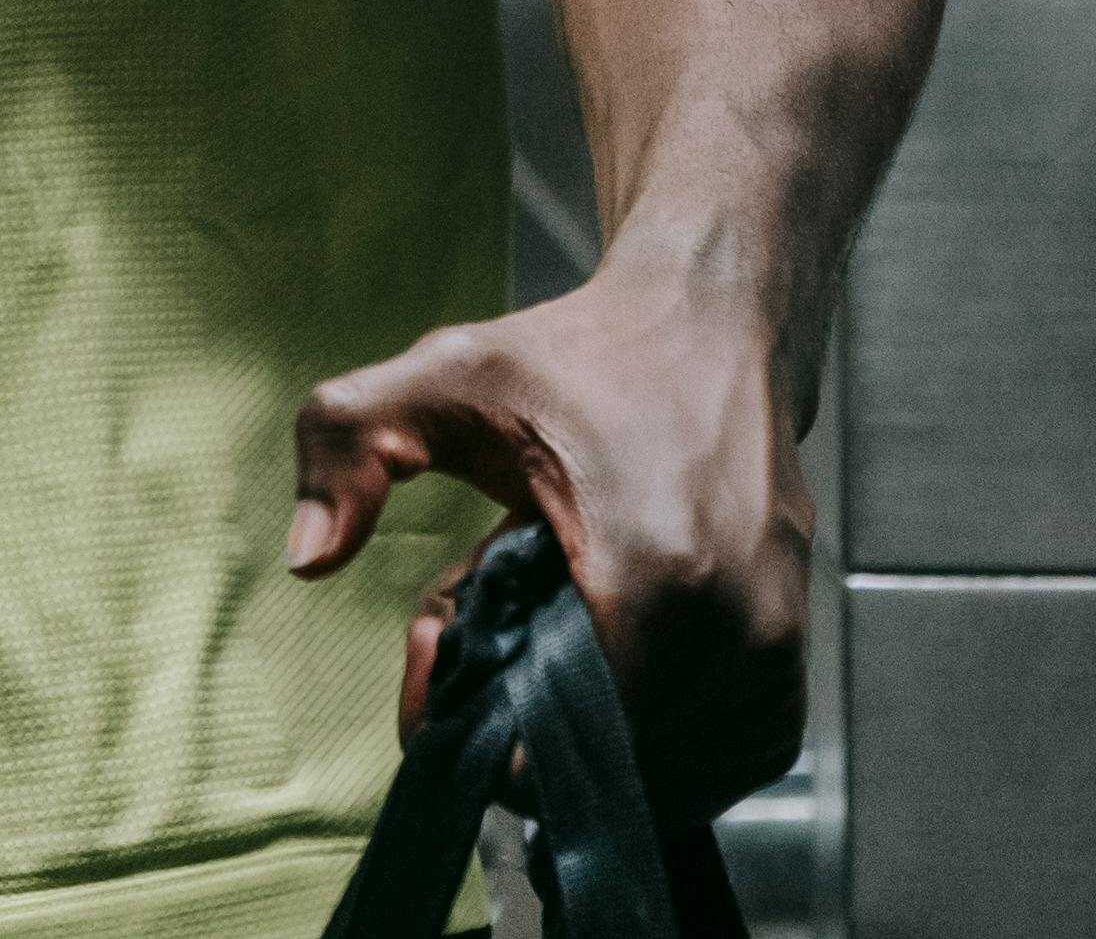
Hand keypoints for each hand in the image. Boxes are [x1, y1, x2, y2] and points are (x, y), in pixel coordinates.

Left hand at [284, 262, 811, 822]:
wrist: (710, 323)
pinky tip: (603, 657)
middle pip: (594, 755)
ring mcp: (775, 662)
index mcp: (655, 574)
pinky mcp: (790, 678)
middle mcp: (738, 633)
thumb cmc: (582, 355)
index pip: (554, 736)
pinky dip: (643, 738)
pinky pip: (707, 766)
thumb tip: (306, 559)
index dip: (476, 716)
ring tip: (548, 625)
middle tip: (486, 618)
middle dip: (518, 713)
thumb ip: (349, 444)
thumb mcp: (446, 375)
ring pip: (648, 770)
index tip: (440, 645)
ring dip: (580, 725)